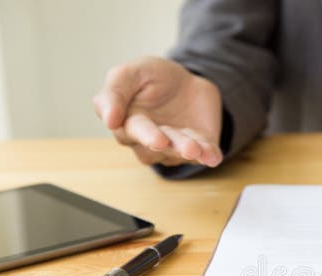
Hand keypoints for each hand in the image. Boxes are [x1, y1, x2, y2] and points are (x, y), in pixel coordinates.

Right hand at [93, 57, 223, 167]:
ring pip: (179, 153)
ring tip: (195, 148)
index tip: (154, 138)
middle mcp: (150, 141)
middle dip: (168, 145)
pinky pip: (204, 154)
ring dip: (187, 150)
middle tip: (172, 143)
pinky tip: (212, 157)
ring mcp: (176, 147)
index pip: (133, 132)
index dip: (143, 134)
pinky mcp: (200, 147)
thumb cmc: (153, 77)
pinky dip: (209, 155)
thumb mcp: (132, 73)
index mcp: (129, 122)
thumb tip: (109, 121)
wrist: (189, 80)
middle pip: (157, 148)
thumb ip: (115, 92)